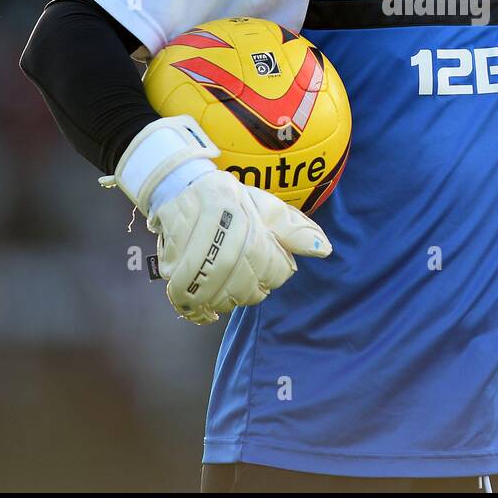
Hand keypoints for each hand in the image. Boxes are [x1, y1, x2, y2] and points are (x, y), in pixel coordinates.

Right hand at [100, 115, 331, 323]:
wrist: (182, 187)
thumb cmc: (232, 201)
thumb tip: (324, 249)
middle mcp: (225, 237)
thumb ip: (295, 230)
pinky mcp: (173, 263)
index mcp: (252, 223)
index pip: (276, 270)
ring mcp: (197, 251)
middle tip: (245, 280)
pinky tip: (205, 309)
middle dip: (250, 290)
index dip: (276, 272)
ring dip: (224, 301)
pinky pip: (189, 299)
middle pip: (247, 287)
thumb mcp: (268, 208)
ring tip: (224, 290)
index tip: (270, 265)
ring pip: (219, 297)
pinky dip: (198, 310)